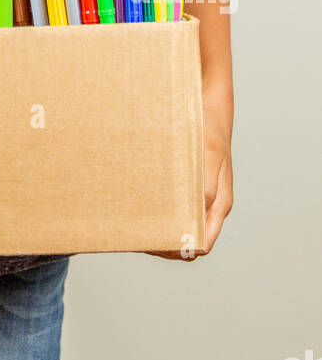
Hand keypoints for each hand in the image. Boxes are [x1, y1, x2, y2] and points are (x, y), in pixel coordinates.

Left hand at [147, 94, 232, 261]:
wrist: (211, 110)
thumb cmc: (210, 130)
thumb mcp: (210, 153)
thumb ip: (208, 181)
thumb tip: (203, 207)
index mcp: (220, 202)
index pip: (205, 240)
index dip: (185, 249)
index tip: (162, 246)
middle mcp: (212, 204)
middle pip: (193, 237)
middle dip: (171, 244)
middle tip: (142, 240)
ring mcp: (203, 196)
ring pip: (185, 224)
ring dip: (166, 230)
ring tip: (139, 228)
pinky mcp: (192, 186)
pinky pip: (179, 207)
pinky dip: (165, 214)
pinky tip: (145, 208)